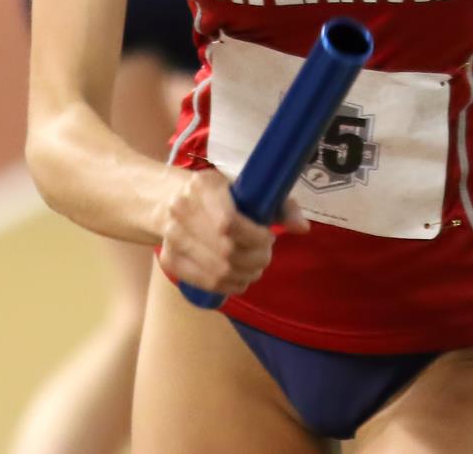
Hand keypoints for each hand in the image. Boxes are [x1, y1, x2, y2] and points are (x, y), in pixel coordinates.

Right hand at [157, 167, 305, 297]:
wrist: (169, 200)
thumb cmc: (218, 194)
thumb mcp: (246, 188)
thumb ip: (280, 205)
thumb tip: (303, 228)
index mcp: (202, 186)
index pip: (229, 222)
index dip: (255, 237)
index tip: (268, 237)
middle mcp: (181, 209)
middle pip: (226, 250)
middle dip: (254, 258)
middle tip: (265, 256)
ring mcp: (171, 236)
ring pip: (217, 270)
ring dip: (244, 274)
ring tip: (255, 268)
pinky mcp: (169, 260)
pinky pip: (205, 282)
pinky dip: (229, 286)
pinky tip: (240, 279)